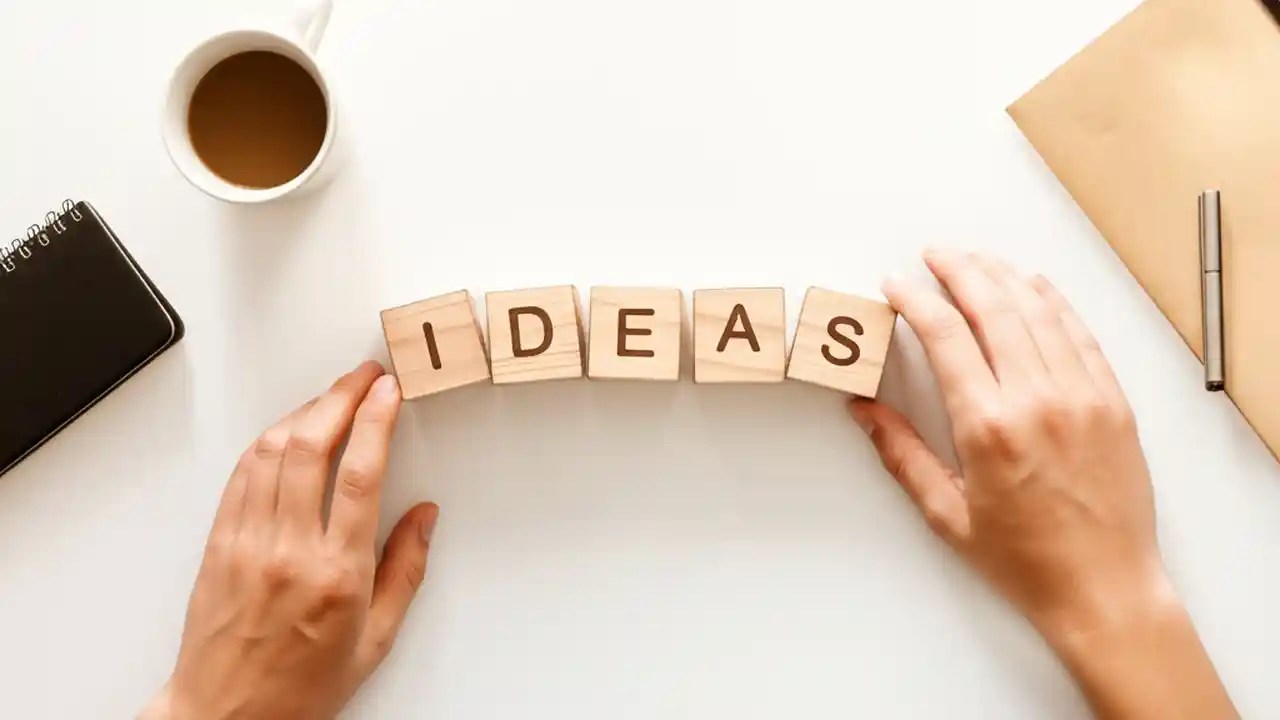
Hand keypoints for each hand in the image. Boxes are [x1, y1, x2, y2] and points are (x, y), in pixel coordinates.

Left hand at [142, 361, 436, 719]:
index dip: (377, 420)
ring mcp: (248, 543)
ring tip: (332, 396)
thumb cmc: (301, 686)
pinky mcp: (219, 543)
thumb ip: (405, 571)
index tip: (390, 391)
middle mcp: (289, 550)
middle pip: (312, 447)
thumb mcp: (376, 639)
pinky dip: (268, 440)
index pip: (359, 474)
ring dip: (305, 411)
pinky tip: (288, 430)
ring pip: (273, 451)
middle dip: (342, 396)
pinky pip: (242, 474)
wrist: (226, 715)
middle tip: (365, 376)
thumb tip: (425, 517)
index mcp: (337, 574)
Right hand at [851, 250, 1234, 718]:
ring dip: (1003, 276)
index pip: (945, 336)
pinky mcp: (1112, 402)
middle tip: (935, 254)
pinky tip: (1034, 286)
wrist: (1104, 587)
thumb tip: (863, 409)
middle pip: (993, 307)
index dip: (916, 300)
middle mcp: (1036, 400)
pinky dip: (1054, 301)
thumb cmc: (1025, 561)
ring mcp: (1081, 395)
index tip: (897, 284)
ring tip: (977, 259)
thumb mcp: (947, 513)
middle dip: (959, 270)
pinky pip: (1080, 334)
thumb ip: (901, 453)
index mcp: (987, 426)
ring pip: (1038, 311)